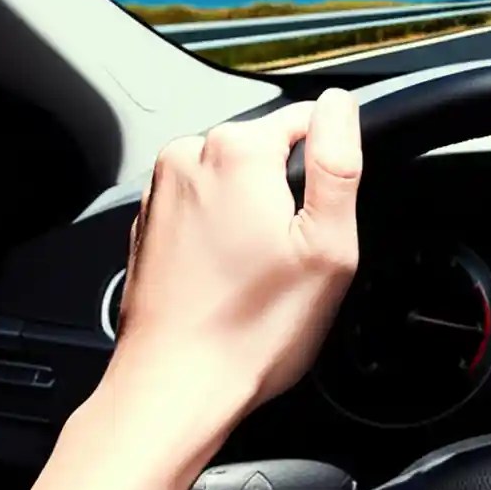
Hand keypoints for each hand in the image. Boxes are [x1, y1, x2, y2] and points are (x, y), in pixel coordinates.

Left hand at [112, 88, 361, 419]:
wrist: (176, 385)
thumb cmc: (252, 329)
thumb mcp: (327, 245)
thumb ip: (338, 162)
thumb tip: (340, 104)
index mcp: (238, 150)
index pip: (308, 120)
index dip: (330, 169)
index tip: (324, 219)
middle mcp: (190, 156)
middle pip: (269, 149)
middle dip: (290, 194)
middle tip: (296, 255)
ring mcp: (163, 189)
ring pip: (237, 179)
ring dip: (256, 213)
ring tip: (260, 272)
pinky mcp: (150, 220)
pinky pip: (206, 206)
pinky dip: (224, 232)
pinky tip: (232, 278)